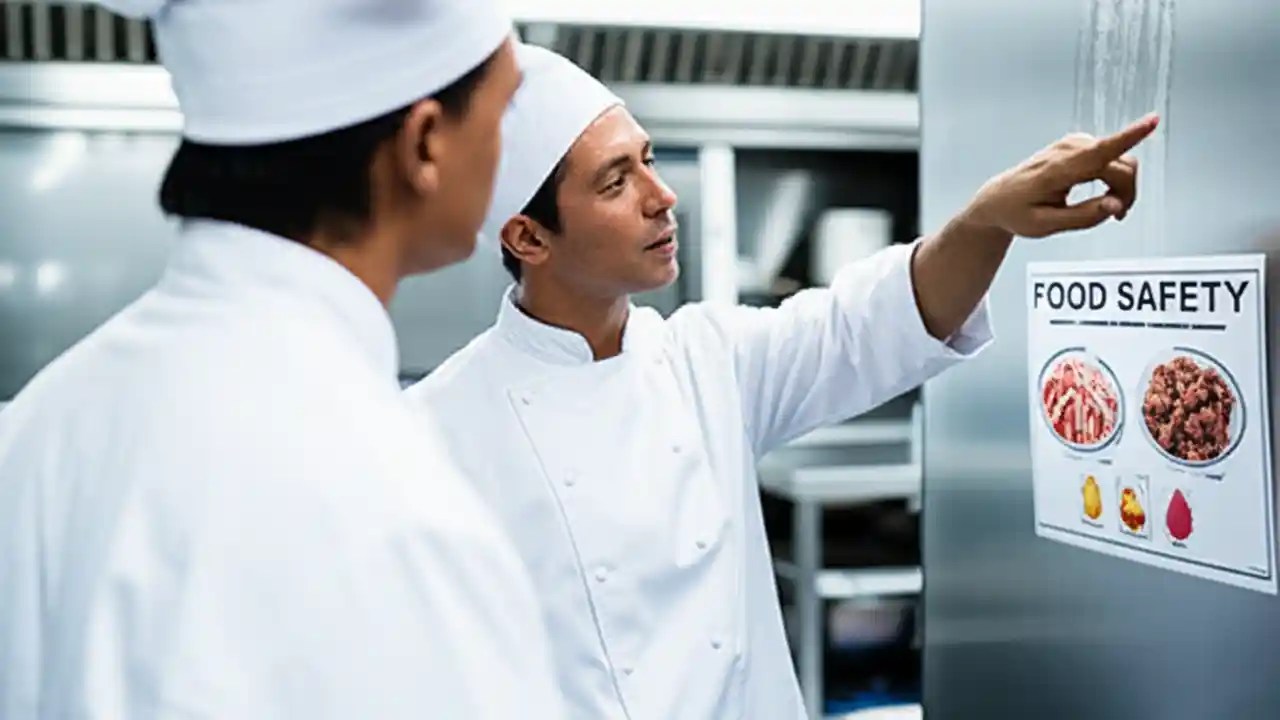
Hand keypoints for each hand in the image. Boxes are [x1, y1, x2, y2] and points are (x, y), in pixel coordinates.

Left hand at [959, 113, 1159, 238]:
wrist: (998, 198)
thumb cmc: (1017, 212)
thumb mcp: (1045, 226)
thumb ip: (1083, 217)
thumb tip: (1115, 206)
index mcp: (1058, 170)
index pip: (1099, 152)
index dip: (1129, 137)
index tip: (1152, 120)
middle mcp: (1069, 149)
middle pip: (1122, 166)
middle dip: (1126, 193)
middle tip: (1115, 217)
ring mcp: (1075, 143)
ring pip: (1121, 161)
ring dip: (1122, 187)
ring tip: (1105, 209)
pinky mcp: (1080, 144)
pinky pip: (1112, 158)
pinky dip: (1114, 179)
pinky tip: (1102, 196)